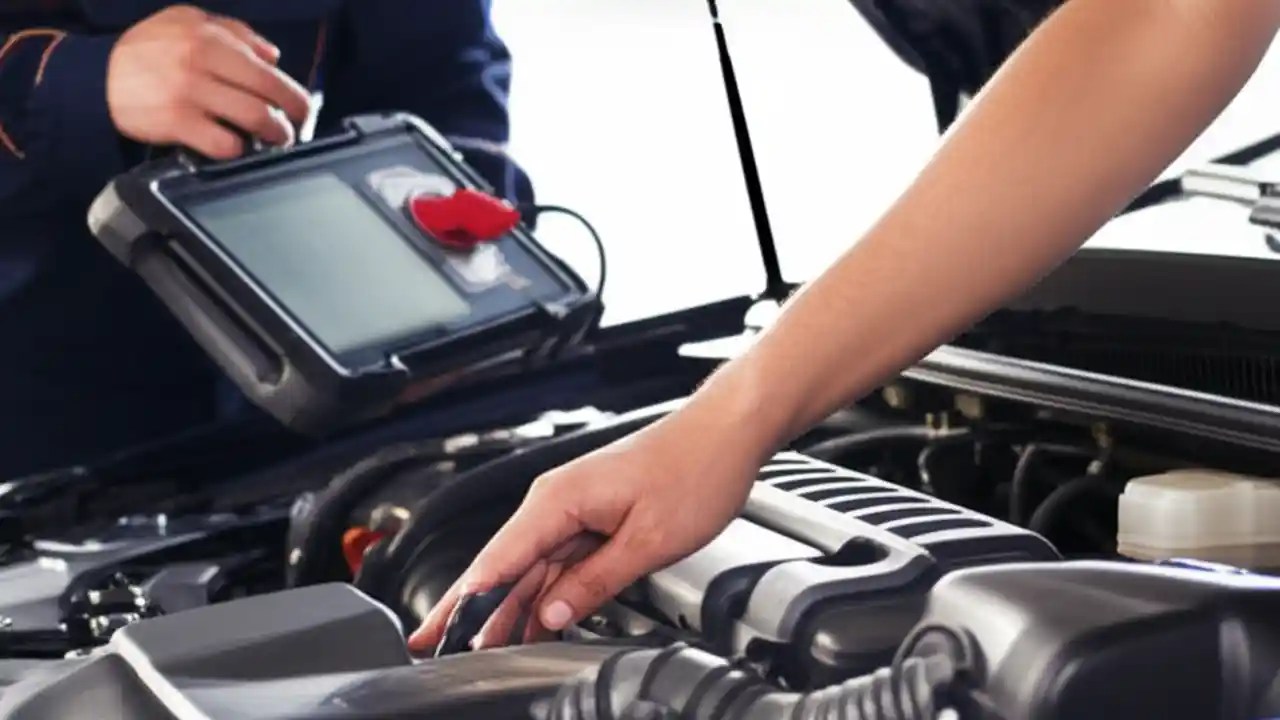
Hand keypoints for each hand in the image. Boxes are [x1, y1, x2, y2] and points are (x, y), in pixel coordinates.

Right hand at [106, 5, 312, 159]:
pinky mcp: (176, 122)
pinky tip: (236, 147)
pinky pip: (223, 143)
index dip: (293, 94)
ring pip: (253, 119)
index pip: (268, 70)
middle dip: (291, 118)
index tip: (302, 108)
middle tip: (294, 129)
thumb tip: (273, 54)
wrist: (95, 76)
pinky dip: (237, 148)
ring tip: (274, 141)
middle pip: (268, 95)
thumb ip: (234, 32)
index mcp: (210, 38)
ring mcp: (190, 94)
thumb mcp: (186, 22)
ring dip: (272, 135)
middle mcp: (202, 63)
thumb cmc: (146, 50)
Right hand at [407, 409, 759, 651]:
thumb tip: (553, 612)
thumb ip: (595, 581)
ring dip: (508, 606)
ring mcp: (573, 508)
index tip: (439, 633)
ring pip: (530, 567)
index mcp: (558, 501)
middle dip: (471, 609)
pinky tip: (533, 620)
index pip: (497, 562)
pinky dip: (544, 591)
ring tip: (480, 647)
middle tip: (433, 644)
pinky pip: (557, 560)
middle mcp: (556, 501)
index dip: (465, 603)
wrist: (725, 434)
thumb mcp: (648, 541)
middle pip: (503, 567)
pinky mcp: (592, 515)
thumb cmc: (695, 468)